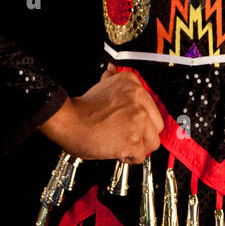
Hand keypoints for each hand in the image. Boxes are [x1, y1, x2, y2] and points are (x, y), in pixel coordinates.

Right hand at [37, 63, 162, 162]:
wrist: (68, 121)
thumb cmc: (82, 108)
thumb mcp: (100, 85)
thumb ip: (111, 78)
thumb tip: (112, 68)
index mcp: (133, 85)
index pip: (153, 108)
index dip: (142, 119)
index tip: (132, 123)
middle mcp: (139, 101)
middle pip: (156, 126)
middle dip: (143, 134)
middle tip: (127, 135)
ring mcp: (137, 121)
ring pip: (152, 142)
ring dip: (138, 147)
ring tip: (121, 143)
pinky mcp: (132, 141)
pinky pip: (140, 156)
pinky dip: (129, 157)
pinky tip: (118, 150)